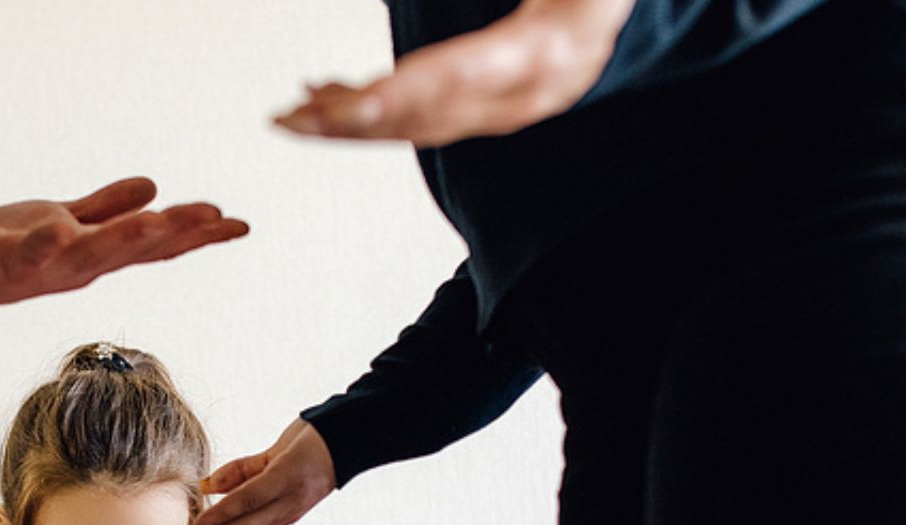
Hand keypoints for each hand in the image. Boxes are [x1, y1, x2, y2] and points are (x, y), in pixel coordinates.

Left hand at [0, 178, 248, 308]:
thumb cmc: (9, 247)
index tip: (239, 225)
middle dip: (175, 235)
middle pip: (133, 250)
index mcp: (98, 255)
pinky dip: (41, 243)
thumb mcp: (67, 221)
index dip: (198, 235)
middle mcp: (78, 266)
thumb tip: (152, 190)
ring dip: (122, 240)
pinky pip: (24, 251)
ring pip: (89, 254)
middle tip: (215, 219)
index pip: (156, 245)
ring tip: (155, 221)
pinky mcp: (2, 259)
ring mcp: (41, 266)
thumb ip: (108, 208)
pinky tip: (58, 229)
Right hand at [151, 419, 335, 524]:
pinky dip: (223, 515)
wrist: (346, 435)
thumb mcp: (265, 463)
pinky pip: (248, 502)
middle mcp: (276, 520)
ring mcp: (282, 504)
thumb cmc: (307, 449)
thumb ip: (235, 477)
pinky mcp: (285, 481)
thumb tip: (204, 490)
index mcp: (270, 518)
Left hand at [272, 0, 634, 146]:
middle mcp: (518, 94)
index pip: (462, 77)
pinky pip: (418, 119)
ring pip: (413, 125)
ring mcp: (501, 109)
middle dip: (351, 121)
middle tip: (289, 117)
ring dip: (345, 124)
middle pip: (425, 115)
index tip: (352, 104)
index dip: (403, 94)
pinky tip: (323, 95)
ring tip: (287, 114)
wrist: (617, 17)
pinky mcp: (483, 110)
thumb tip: (447, 57)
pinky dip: (367, 111)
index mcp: (541, 51)